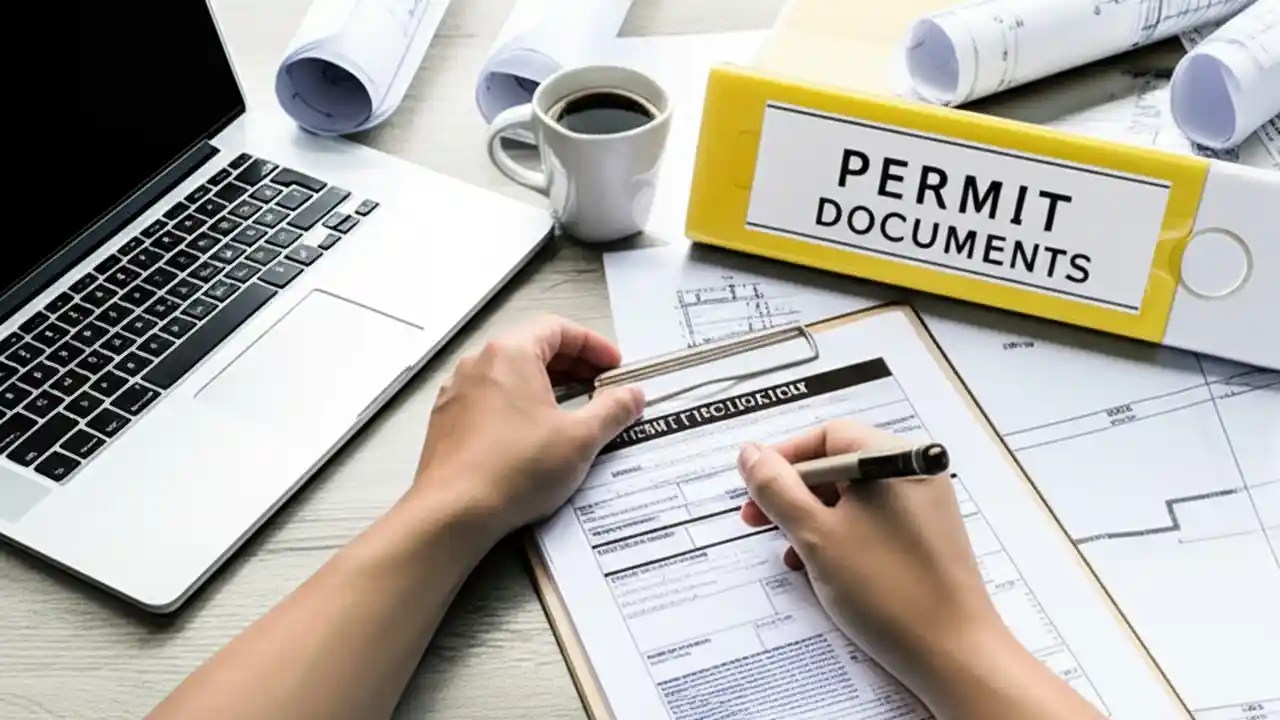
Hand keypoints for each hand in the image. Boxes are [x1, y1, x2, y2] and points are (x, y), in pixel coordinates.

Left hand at [414, 315, 643, 534]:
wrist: (454, 512)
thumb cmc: (513, 470)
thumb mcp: (580, 439)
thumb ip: (612, 410)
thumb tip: (631, 395)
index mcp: (510, 353)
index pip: (557, 328)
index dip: (592, 344)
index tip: (612, 365)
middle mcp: (478, 364)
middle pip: (532, 346)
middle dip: (571, 363)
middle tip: (599, 384)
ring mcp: (458, 391)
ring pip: (509, 373)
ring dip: (544, 384)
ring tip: (572, 408)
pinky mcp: (448, 420)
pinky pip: (489, 398)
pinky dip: (518, 403)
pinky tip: (534, 432)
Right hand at [737, 421, 1103, 718]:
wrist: (952, 654)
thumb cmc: (888, 590)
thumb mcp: (815, 535)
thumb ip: (777, 489)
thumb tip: (751, 455)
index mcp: (893, 459)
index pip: (827, 436)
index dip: (784, 458)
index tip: (754, 484)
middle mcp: (913, 473)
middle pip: (838, 466)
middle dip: (793, 494)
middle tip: (758, 519)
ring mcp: (922, 507)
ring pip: (852, 499)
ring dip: (811, 520)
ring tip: (788, 551)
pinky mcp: (924, 539)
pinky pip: (871, 524)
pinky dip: (839, 538)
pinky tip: (818, 567)